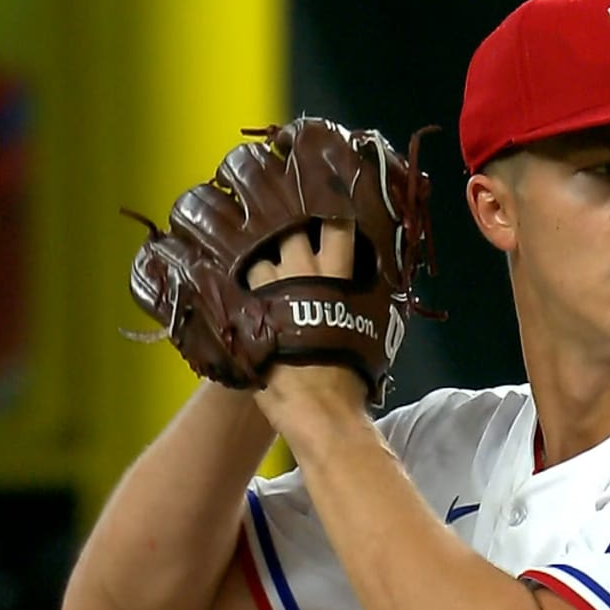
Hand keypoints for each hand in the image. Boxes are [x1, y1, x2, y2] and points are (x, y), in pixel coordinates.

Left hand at [251, 221, 370, 438]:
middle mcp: (302, 275)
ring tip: (265, 276)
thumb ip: (365, 305)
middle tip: (289, 237)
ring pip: (259, 260)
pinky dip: (242, 291)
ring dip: (262, 266)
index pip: (336, 229)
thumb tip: (369, 293)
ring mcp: (270, 291)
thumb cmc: (350, 375)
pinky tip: (240, 296)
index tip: (328, 204)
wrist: (317, 405)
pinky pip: (238, 289)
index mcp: (337, 278)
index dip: (331, 213)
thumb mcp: (371, 334)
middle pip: (289, 234)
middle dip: (289, 234)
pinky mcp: (247, 313)